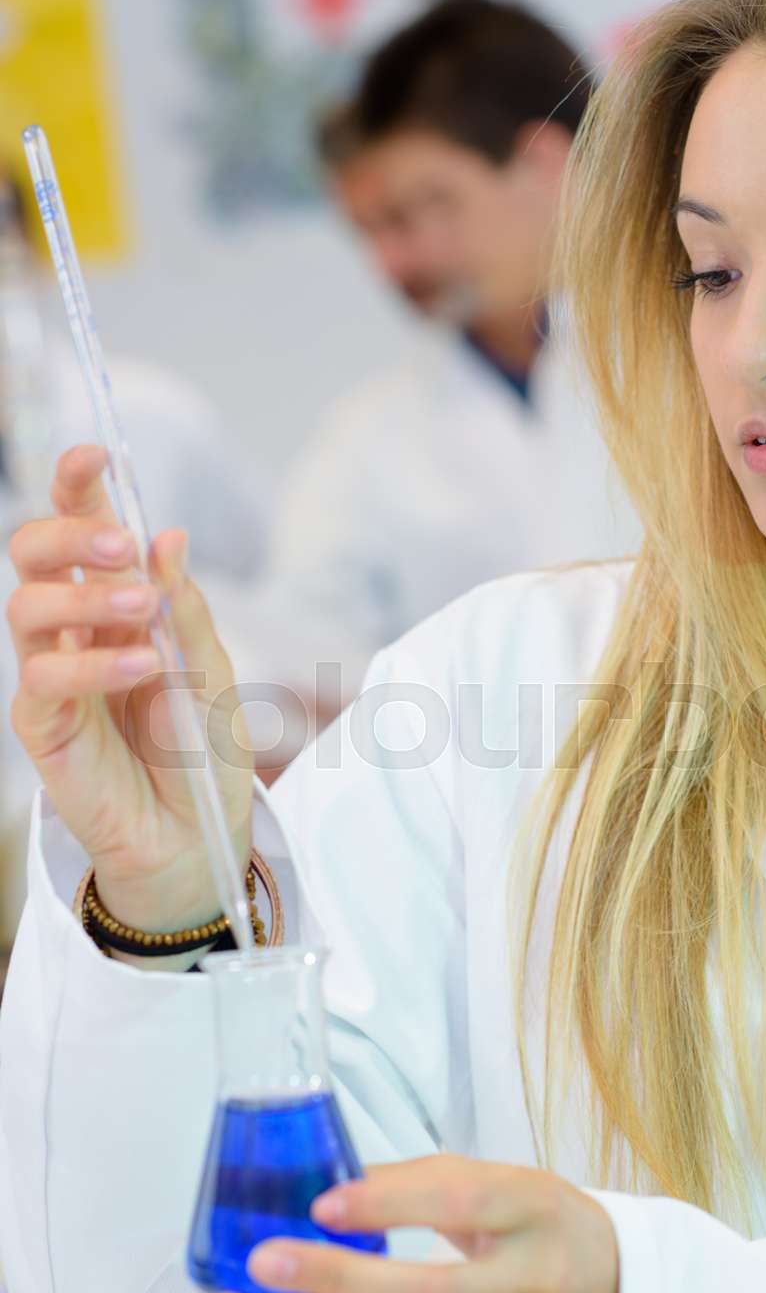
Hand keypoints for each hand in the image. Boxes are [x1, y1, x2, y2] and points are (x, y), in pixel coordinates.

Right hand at [6, 443, 252, 932]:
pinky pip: (45, 677)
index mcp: (113, 603)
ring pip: (27, 606)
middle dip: (68, 534)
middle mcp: (72, 629)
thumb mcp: (211, 670)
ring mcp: (51, 675)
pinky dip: (93, 662)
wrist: (200, 838)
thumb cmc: (202, 751)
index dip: (77, 487)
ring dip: (86, 597)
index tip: (96, 454)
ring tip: (144, 612)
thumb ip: (186, 609)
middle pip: (31, 554)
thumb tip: (166, 535)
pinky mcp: (42, 725)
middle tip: (120, 548)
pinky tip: (141, 664)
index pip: (80, 531)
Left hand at [204, 1154, 619, 1292]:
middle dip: (335, 1279)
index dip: (392, 1203)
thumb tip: (333, 1182)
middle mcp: (519, 1282)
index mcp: (533, 1209)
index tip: (325, 1200)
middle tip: (263, 1260)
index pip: (461, 1203)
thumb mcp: (508, 1180)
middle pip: (423, 1292)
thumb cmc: (546, 1223)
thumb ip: (429, 1181)